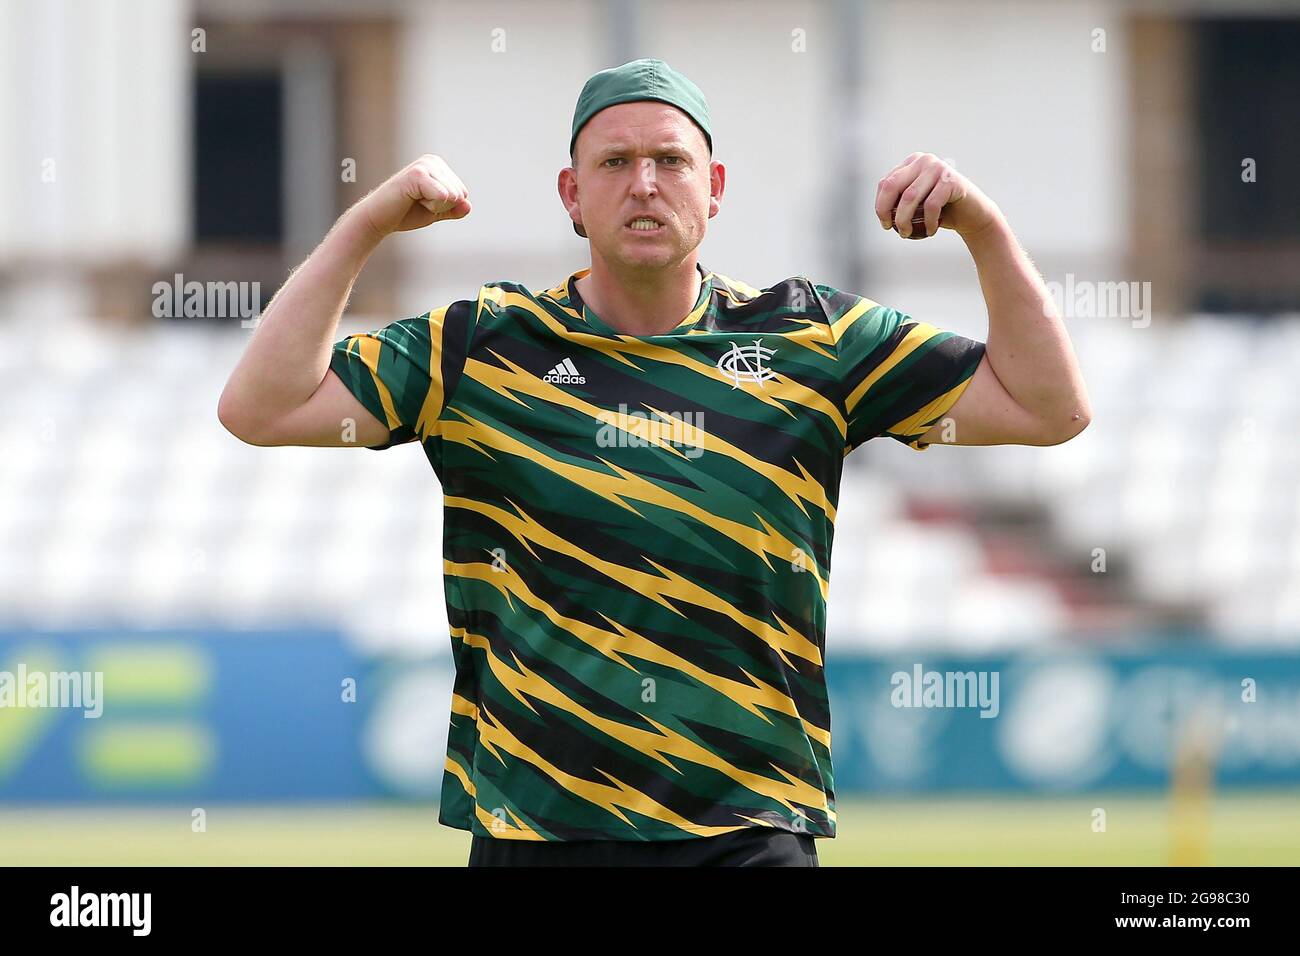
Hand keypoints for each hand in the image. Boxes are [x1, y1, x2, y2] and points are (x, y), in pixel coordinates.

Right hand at [359, 155, 471, 237]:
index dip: (445, 206)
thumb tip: (468, 206)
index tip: (424, 203)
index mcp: (439, 166)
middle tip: (417, 203)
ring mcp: (424, 165)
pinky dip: (430, 206)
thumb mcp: (435, 212)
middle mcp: (433, 161)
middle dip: (441, 207)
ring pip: (452, 196)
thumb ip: (453, 209)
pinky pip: (442, 196)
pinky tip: (411, 199)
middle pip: (459, 194)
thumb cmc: (405, 213)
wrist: (379, 218)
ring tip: (413, 200)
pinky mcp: (417, 174)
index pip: (462, 193)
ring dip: (434, 206)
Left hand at [874, 153, 1000, 238]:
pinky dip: (928, 222)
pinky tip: (930, 231)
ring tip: (908, 233)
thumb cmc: (941, 211)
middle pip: (892, 186)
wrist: (972, 215)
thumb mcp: (916, 204)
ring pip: (908, 197)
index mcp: (912, 163)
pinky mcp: (951, 181)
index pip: (885, 183)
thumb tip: (880, 212)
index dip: (880, 206)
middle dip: (886, 211)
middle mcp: (924, 160)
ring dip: (904, 220)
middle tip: (892, 229)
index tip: (885, 224)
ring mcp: (938, 168)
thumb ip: (898, 201)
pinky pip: (931, 205)